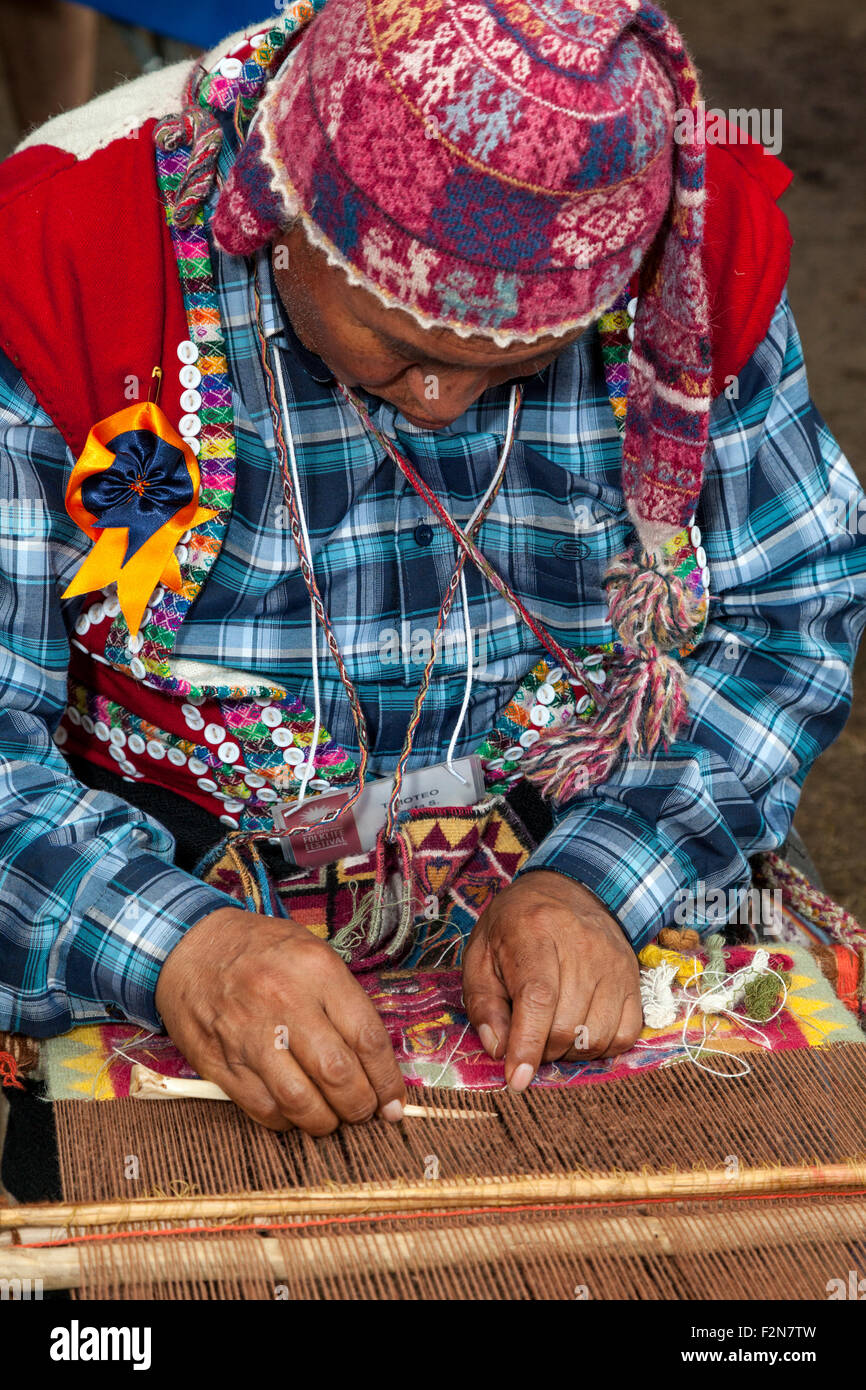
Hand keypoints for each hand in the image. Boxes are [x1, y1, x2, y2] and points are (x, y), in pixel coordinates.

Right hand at [155, 906, 405, 1134]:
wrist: (189, 945)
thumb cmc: (261, 950)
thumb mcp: (312, 952)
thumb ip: (344, 1000)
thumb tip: (378, 1060)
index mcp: (316, 970)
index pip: (367, 1037)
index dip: (387, 1079)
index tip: (394, 1100)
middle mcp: (284, 1002)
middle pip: (337, 1074)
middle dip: (360, 1105)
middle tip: (365, 1112)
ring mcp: (248, 1035)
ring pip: (301, 1101)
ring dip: (325, 1121)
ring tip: (333, 1118)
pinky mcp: (219, 1062)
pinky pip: (263, 1109)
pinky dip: (286, 1121)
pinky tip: (295, 1113)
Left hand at [462, 870, 641, 1089]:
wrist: (569, 889)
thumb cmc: (515, 926)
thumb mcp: (481, 953)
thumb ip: (483, 1003)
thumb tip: (498, 1049)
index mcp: (534, 931)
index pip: (538, 998)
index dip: (527, 1044)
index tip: (516, 1079)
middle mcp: (581, 944)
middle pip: (567, 1024)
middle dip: (542, 1050)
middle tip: (526, 1041)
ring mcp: (614, 962)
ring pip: (597, 1036)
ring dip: (570, 1051)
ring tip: (551, 1033)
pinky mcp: (633, 977)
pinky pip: (626, 1034)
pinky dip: (601, 1047)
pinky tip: (580, 1032)